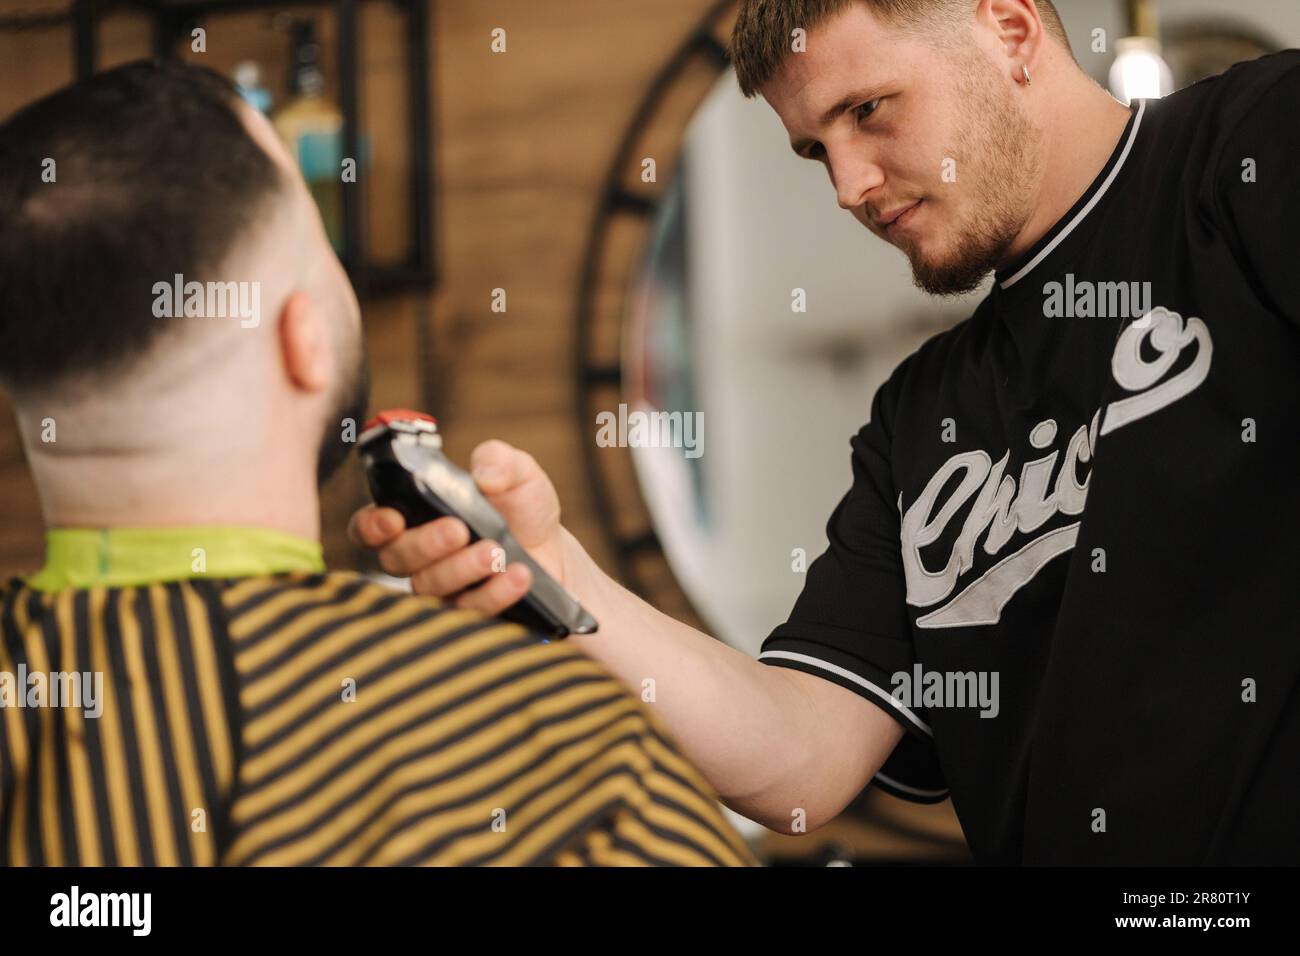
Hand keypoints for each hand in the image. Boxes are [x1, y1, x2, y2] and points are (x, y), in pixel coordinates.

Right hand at [348, 439, 568, 616]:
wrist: (556, 550)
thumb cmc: (521, 508)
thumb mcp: (517, 473)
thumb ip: (499, 460)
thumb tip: (485, 474)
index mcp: (415, 515)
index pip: (369, 527)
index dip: (372, 525)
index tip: (393, 519)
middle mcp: (419, 557)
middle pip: (397, 559)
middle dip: (425, 544)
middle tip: (459, 530)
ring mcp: (442, 589)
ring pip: (430, 588)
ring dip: (461, 569)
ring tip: (496, 552)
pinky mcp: (469, 615)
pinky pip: (469, 614)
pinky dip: (493, 594)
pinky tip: (518, 576)